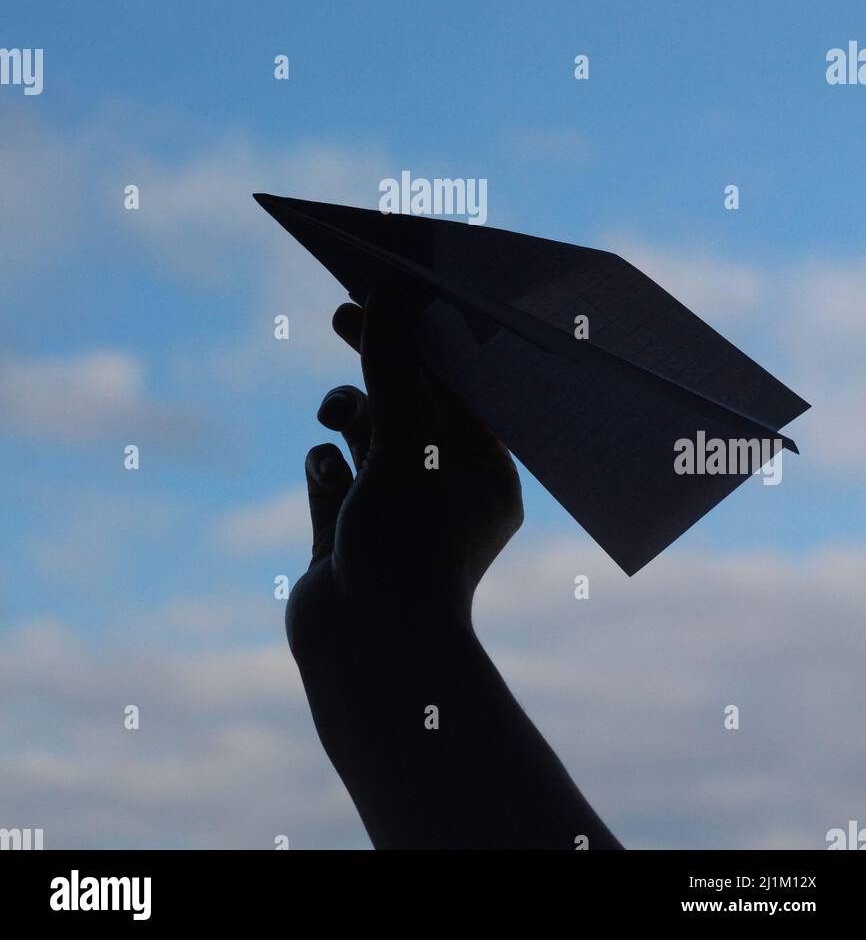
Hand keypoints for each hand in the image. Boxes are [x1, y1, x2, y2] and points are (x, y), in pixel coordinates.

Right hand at [287, 288, 522, 662]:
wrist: (366, 653)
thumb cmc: (408, 544)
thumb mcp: (404, 440)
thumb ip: (392, 366)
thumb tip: (388, 292)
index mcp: (487, 470)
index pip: (455, 385)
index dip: (422, 336)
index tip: (389, 293)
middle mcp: (446, 489)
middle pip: (408, 400)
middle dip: (376, 362)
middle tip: (341, 312)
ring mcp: (395, 511)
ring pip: (364, 430)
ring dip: (347, 415)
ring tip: (335, 421)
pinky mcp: (348, 531)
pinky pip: (332, 469)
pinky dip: (325, 466)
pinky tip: (330, 489)